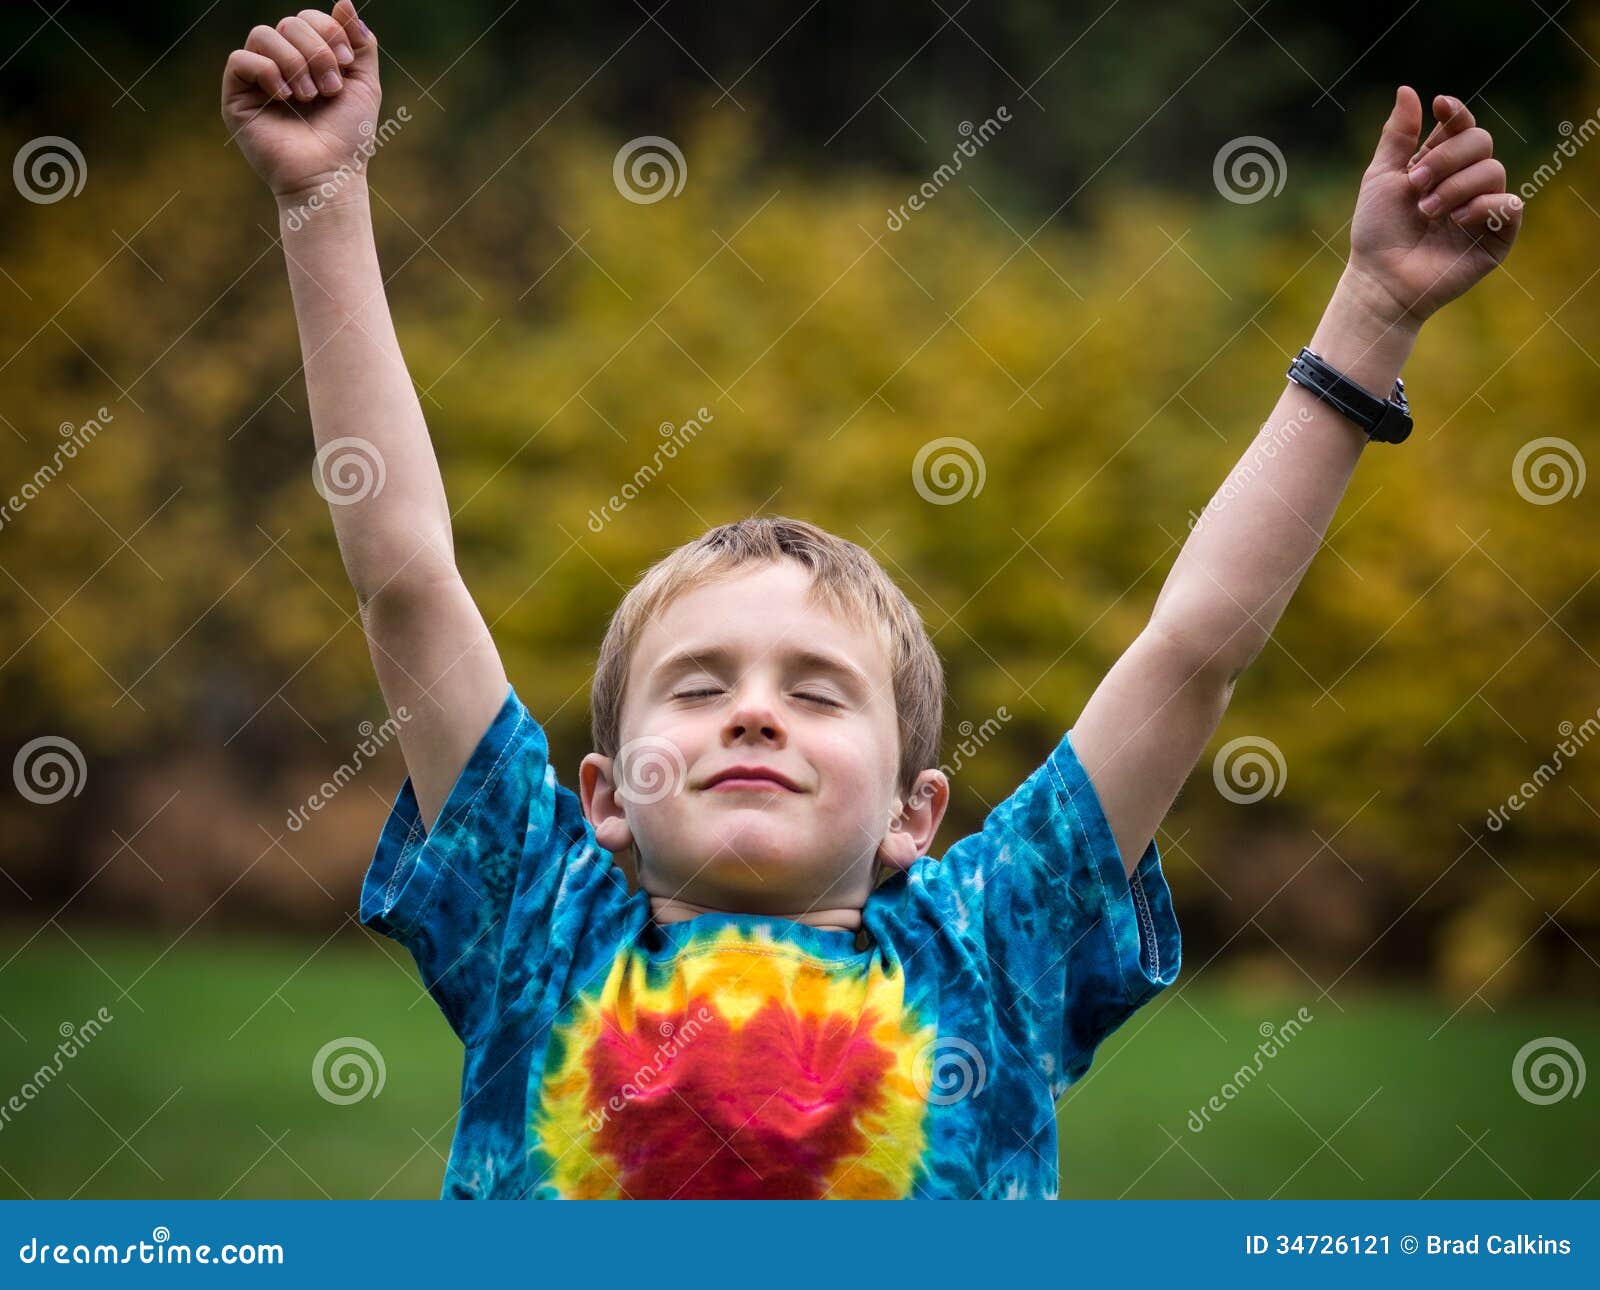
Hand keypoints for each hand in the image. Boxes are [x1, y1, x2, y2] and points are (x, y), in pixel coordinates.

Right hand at [220, 1, 379, 200]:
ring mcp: (258, 80)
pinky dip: (267, 71)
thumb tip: (344, 1)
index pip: (308, 19)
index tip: (346, 63)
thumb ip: (360, 44)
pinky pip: (241, 59)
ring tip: (309, 97)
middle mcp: (282, 65)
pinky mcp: (236, 97)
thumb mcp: (365, 85)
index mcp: (310, 60)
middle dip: (316, 51)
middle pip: (288, 23)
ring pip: (263, 35)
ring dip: (294, 62)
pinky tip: (285, 96)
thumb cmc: (349, 139)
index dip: (328, 30)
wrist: (330, 176)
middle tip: (330, 89)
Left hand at [1344, 86, 1522, 331]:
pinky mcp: (1497, 237)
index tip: (1441, 105)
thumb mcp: (1381, 177)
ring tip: (1427, 212)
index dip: (1456, 113)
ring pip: (1494, 169)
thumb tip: (1407, 89)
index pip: (1461, 126)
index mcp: (1441, 165)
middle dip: (1447, 158)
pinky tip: (1457, 221)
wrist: (1380, 278)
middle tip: (1416, 184)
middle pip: (1481, 141)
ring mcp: (1483, 208)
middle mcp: (1466, 182)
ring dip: (1455, 187)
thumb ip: (1398, 136)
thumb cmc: (1377, 232)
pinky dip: (1483, 206)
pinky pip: (1509, 204)